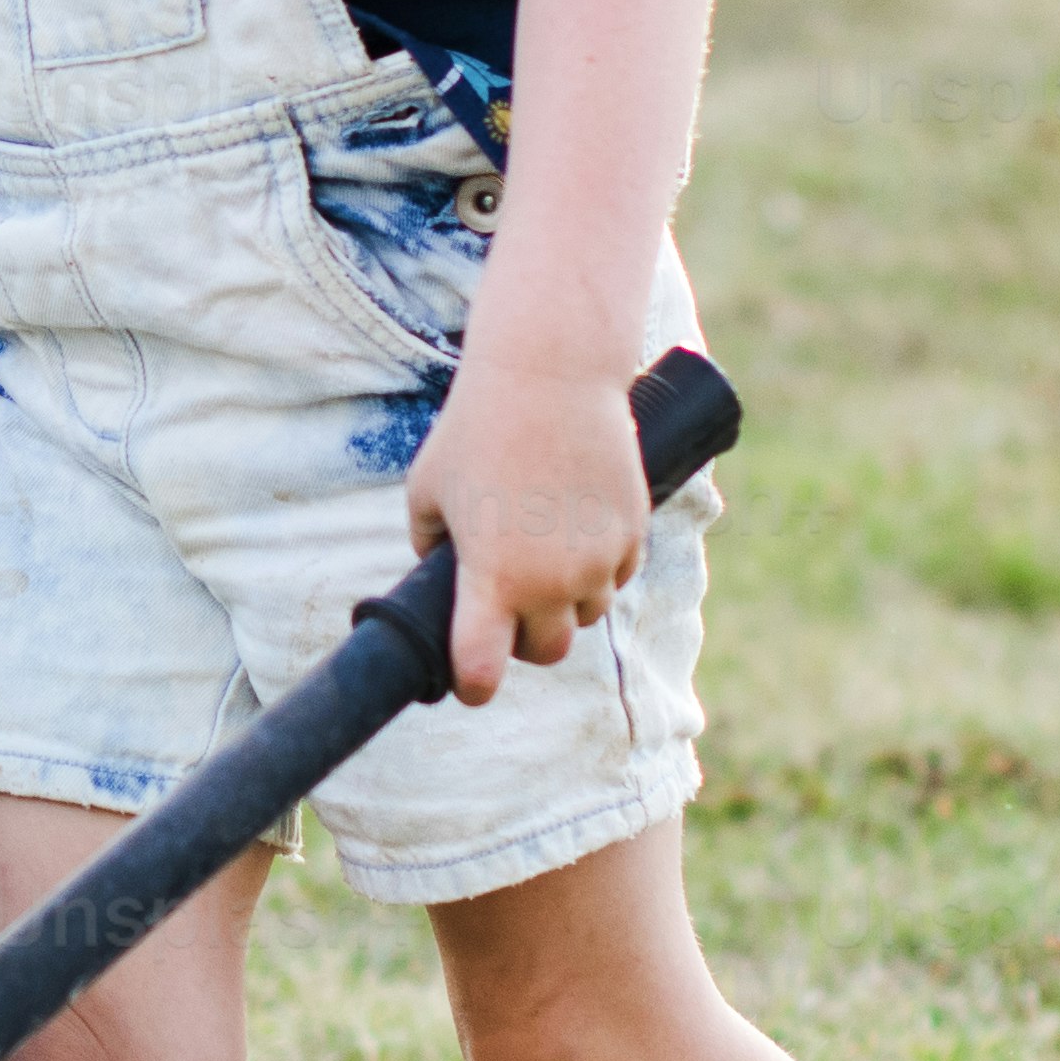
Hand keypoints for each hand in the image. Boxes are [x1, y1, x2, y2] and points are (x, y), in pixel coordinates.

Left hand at [404, 347, 647, 702]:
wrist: (550, 375)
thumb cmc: (478, 428)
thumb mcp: (427, 489)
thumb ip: (430, 545)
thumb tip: (441, 575)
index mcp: (494, 579)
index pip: (481, 672)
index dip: (472, 685)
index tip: (469, 677)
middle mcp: (552, 582)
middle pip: (546, 651)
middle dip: (525, 637)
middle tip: (508, 601)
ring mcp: (599, 560)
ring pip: (586, 614)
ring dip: (565, 599)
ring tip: (542, 550)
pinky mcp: (632, 533)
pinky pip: (616, 575)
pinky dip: (598, 566)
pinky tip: (575, 524)